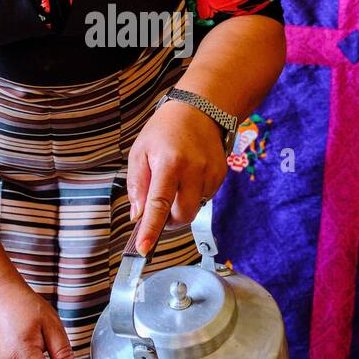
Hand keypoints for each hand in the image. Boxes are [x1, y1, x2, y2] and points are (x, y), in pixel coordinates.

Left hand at [127, 98, 229, 255]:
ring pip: (194, 209)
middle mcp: (193, 170)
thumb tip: (138, 216)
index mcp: (169, 163)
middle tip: (158, 208)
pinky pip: (204, 199)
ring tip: (174, 182)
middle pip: (182, 215)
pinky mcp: (220, 175)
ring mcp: (211, 174)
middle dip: (168, 220)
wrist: (199, 109)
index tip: (144, 248)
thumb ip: (137, 186)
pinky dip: (193, 196)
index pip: (159, 204)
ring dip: (180, 206)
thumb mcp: (140, 152)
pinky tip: (188, 177)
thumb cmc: (165, 130)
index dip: (151, 229)